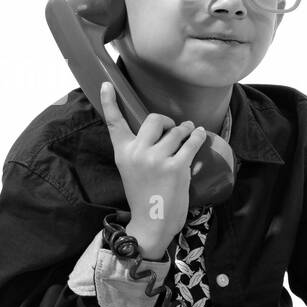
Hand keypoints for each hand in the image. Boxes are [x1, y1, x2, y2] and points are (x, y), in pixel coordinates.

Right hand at [99, 81, 208, 257]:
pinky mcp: (176, 167)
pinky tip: (200, 134)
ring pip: (176, 131)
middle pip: (154, 119)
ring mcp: (157, 159)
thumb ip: (138, 151)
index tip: (107, 84)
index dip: (109, 102)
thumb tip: (159, 132)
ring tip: (189, 132)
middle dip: (166, 121)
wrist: (152, 223)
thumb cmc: (144, 196)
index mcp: (123, 152)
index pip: (113, 122)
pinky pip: (191, 142)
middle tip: (174, 127)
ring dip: (185, 129)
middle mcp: (137, 152)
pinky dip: (198, 136)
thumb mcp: (131, 170)